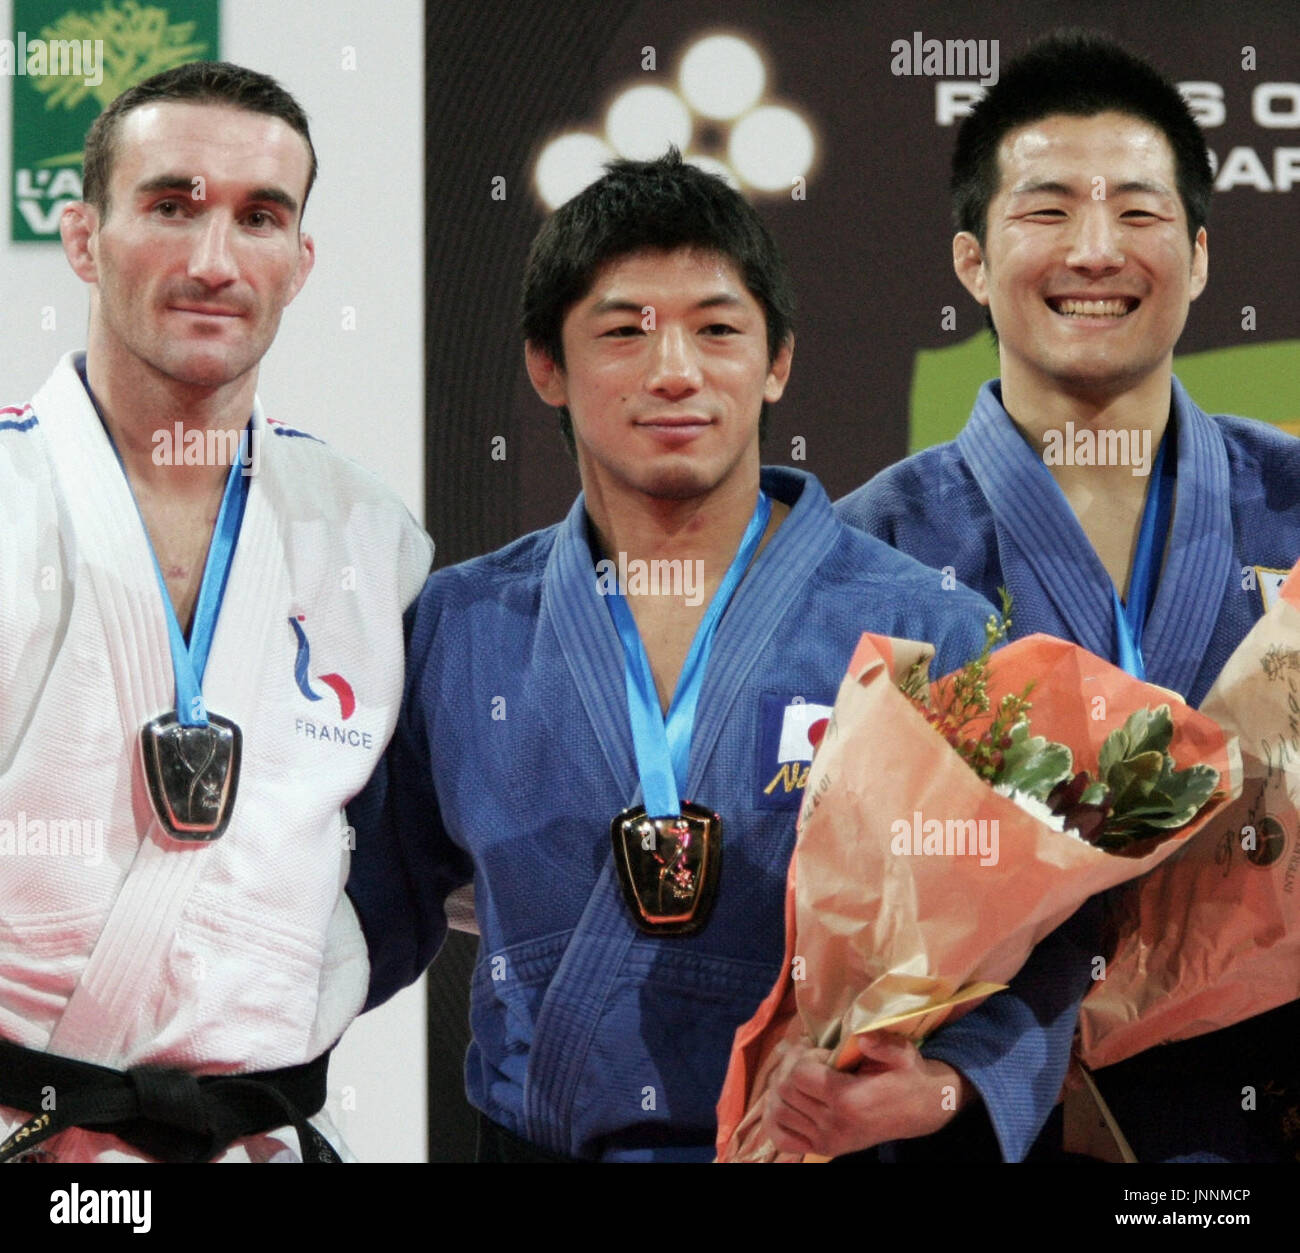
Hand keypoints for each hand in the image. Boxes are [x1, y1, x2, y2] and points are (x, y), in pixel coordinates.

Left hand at [761, 1032, 973, 1157]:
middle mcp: (833, 1124)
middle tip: (805, 1055)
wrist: (921, 1111)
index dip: (802, 1055)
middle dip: (788, 1066)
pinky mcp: (823, 1149)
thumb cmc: (908, 1077)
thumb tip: (861, 1037)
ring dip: (779, 1087)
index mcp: (849, 1100)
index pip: (798, 1075)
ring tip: (795, 1073)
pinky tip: (786, 1100)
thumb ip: (883, 1045)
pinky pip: (782, 1138)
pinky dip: (775, 1118)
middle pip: (784, 1091)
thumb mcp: (903, 1054)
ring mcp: (826, 1140)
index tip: (818, 1048)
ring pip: (778, 1112)